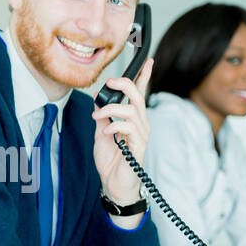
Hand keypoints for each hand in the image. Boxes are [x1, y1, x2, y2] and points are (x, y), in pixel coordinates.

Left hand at [90, 56, 152, 210]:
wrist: (113, 185)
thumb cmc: (111, 161)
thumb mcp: (101, 133)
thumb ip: (102, 116)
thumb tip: (98, 98)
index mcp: (133, 119)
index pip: (140, 93)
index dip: (144, 76)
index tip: (148, 61)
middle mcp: (141, 125)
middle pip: (138, 96)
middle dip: (124, 84)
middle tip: (108, 83)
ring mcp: (141, 135)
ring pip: (132, 109)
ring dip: (111, 109)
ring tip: (98, 117)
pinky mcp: (139, 147)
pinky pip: (129, 128)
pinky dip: (114, 126)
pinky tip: (105, 132)